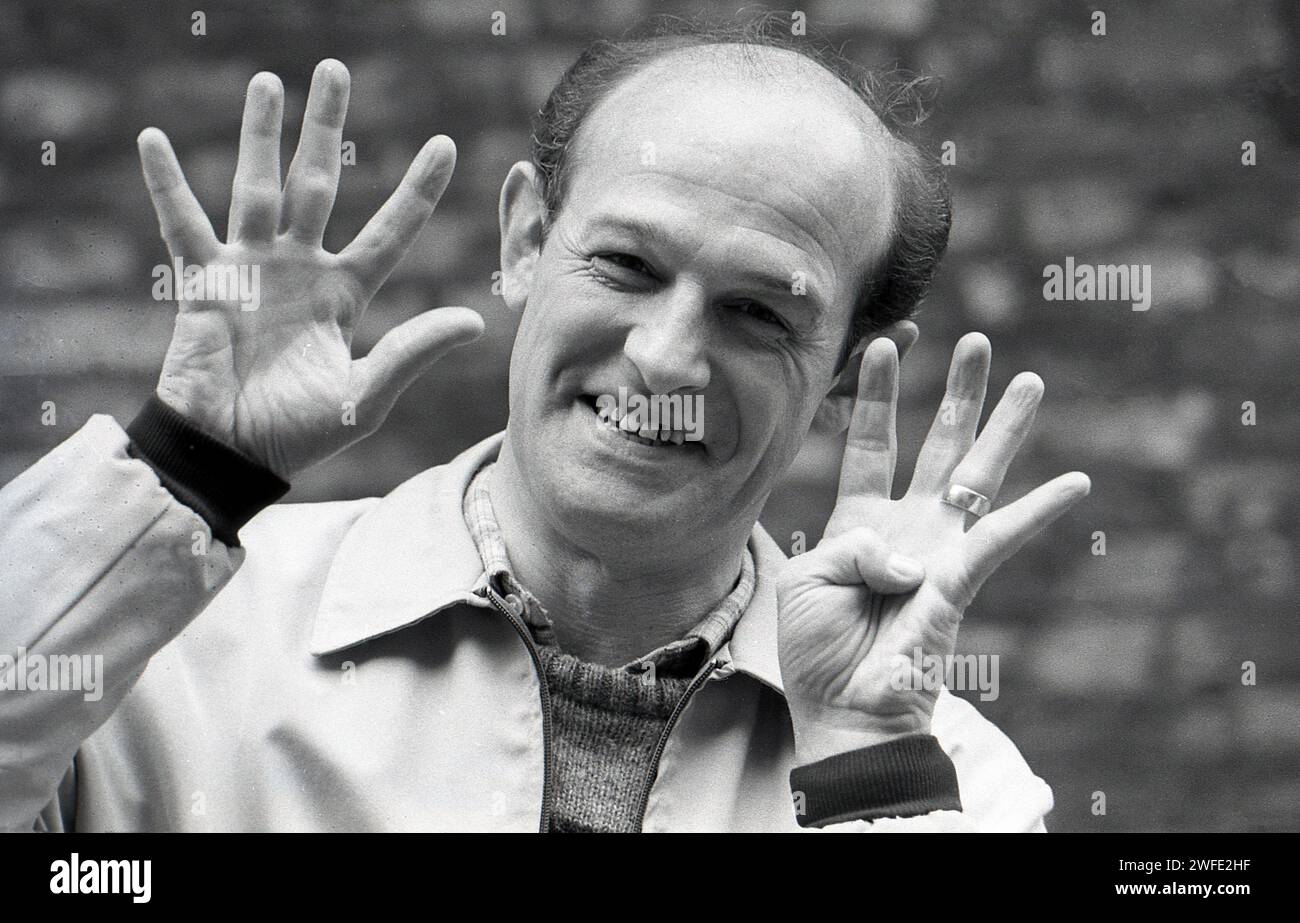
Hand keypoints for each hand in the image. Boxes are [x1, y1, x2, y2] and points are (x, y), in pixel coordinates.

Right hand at [137, 59, 483, 479]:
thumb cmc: (300, 433)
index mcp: (344, 294)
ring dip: (260, 135)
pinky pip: (183, 224)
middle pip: (318, 184)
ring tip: (269, 82)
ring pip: (258, 187)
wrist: (233, 454)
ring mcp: (252, 269)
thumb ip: (413, 353)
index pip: (389, 231)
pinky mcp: (205, 281)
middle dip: (325, 129)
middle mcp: (300, 269)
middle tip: (335, 70)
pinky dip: (167, 186)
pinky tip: (155, 139)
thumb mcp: (365, 396)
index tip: (444, 145)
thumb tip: (474, 321)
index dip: (416, 192)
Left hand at [777, 333, 1089, 764]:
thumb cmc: (816, 651)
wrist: (844, 711)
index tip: (882, 344)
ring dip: (1005, 429)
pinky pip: (1001, 538)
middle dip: (960, 394)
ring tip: (1029, 379)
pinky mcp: (962, 580)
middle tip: (979, 341)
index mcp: (859, 522)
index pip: (872, 444)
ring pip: (979, 477)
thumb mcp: (806, 581)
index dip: (879, 396)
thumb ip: (850, 548)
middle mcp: (908, 527)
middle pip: (939, 446)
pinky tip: (1075, 482)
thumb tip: (906, 555)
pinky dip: (1039, 511)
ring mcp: (940, 550)